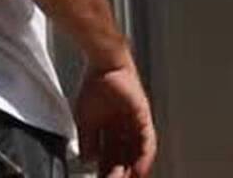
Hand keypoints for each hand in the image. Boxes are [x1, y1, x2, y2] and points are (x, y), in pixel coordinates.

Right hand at [74, 61, 156, 177]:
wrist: (103, 65)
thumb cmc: (95, 85)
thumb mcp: (85, 120)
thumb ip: (87, 141)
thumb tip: (88, 159)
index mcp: (111, 130)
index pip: (111, 156)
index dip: (106, 170)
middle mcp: (125, 130)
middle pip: (124, 158)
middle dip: (118, 173)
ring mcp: (136, 125)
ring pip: (137, 154)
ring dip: (132, 170)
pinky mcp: (144, 119)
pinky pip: (148, 143)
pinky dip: (144, 158)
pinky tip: (139, 169)